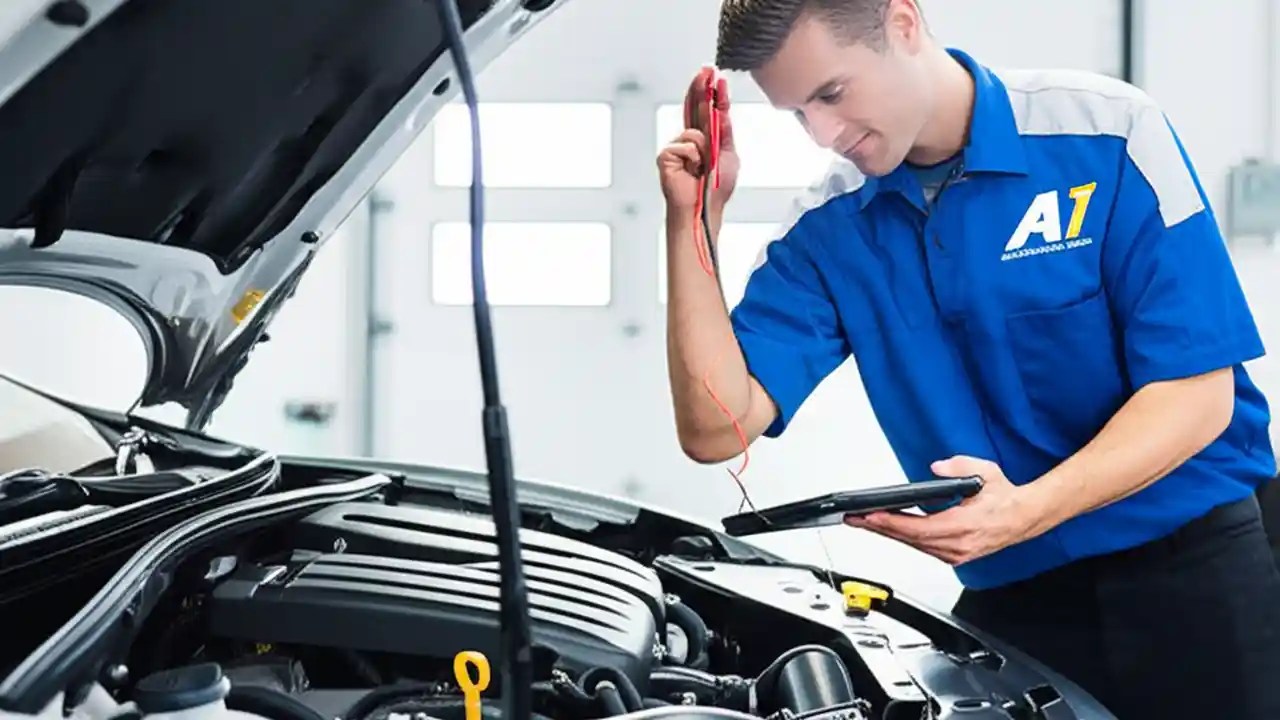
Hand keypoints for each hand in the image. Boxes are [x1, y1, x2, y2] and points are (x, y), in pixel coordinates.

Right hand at [657, 66, 739, 213]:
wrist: (704, 207)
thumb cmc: (716, 188)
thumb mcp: (729, 155)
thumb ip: (724, 132)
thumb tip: (722, 111)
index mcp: (705, 139)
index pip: (706, 110)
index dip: (710, 93)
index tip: (714, 76)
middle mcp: (689, 140)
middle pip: (694, 108)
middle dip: (701, 89)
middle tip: (706, 70)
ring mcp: (676, 147)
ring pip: (694, 131)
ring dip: (704, 149)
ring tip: (704, 167)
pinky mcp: (666, 156)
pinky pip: (685, 145)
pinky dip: (693, 158)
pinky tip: (692, 171)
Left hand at [843, 456, 1049, 565]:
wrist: (1024, 517)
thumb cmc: (1005, 498)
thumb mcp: (985, 472)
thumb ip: (959, 467)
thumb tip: (937, 468)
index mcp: (965, 526)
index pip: (920, 528)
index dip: (893, 523)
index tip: (872, 516)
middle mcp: (958, 545)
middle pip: (910, 539)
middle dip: (880, 527)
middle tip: (855, 518)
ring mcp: (956, 553)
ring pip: (914, 545)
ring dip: (888, 534)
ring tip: (864, 522)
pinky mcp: (954, 556)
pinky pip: (922, 547)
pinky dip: (903, 538)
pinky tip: (888, 529)